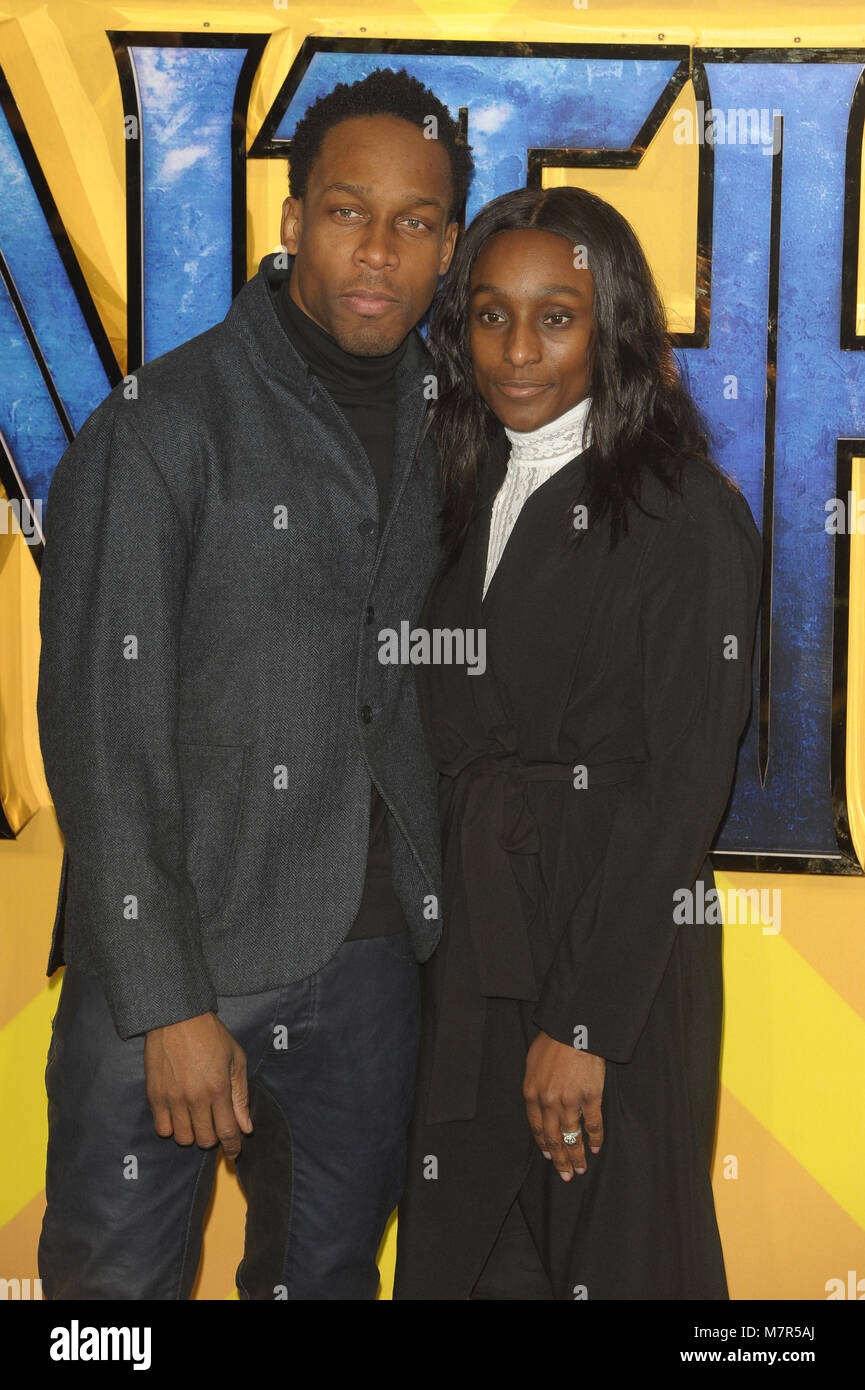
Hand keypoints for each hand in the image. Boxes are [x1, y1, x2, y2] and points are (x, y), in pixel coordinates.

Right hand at [144, 1011, 252, 1158]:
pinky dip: (171, 1128)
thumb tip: (246, 1128)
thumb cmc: (211, 1036)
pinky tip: (179, 1115)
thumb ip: (241, 1096)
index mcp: (218, 1089)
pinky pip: (162, 1129)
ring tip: (196, 1119)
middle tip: (215, 1125)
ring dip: (192, 1134)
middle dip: (214, 1138)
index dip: (233, 1148)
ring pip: (183, 1138)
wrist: (177, 1018)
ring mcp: (173, 1098)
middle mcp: (195, 1098)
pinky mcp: (155, 1096)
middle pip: (205, 1140)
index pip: (227, 1132)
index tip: (234, 1153)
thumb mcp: (236, 1060)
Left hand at [522, 1030, 605, 1180]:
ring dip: (577, 1156)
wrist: (573, 1028)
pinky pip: (593, 1124)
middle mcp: (549, 1102)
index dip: (543, 1145)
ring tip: (581, 1169)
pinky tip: (596, 1148)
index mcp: (532, 1093)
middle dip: (560, 1160)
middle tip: (566, 1174)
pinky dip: (595, 1139)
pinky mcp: (590, 1097)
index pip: (536, 1128)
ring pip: (572, 1137)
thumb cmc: (552, 1041)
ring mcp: (570, 1101)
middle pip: (553, 1138)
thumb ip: (534, 1086)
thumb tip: (538, 1101)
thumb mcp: (532, 1063)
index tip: (549, 1156)